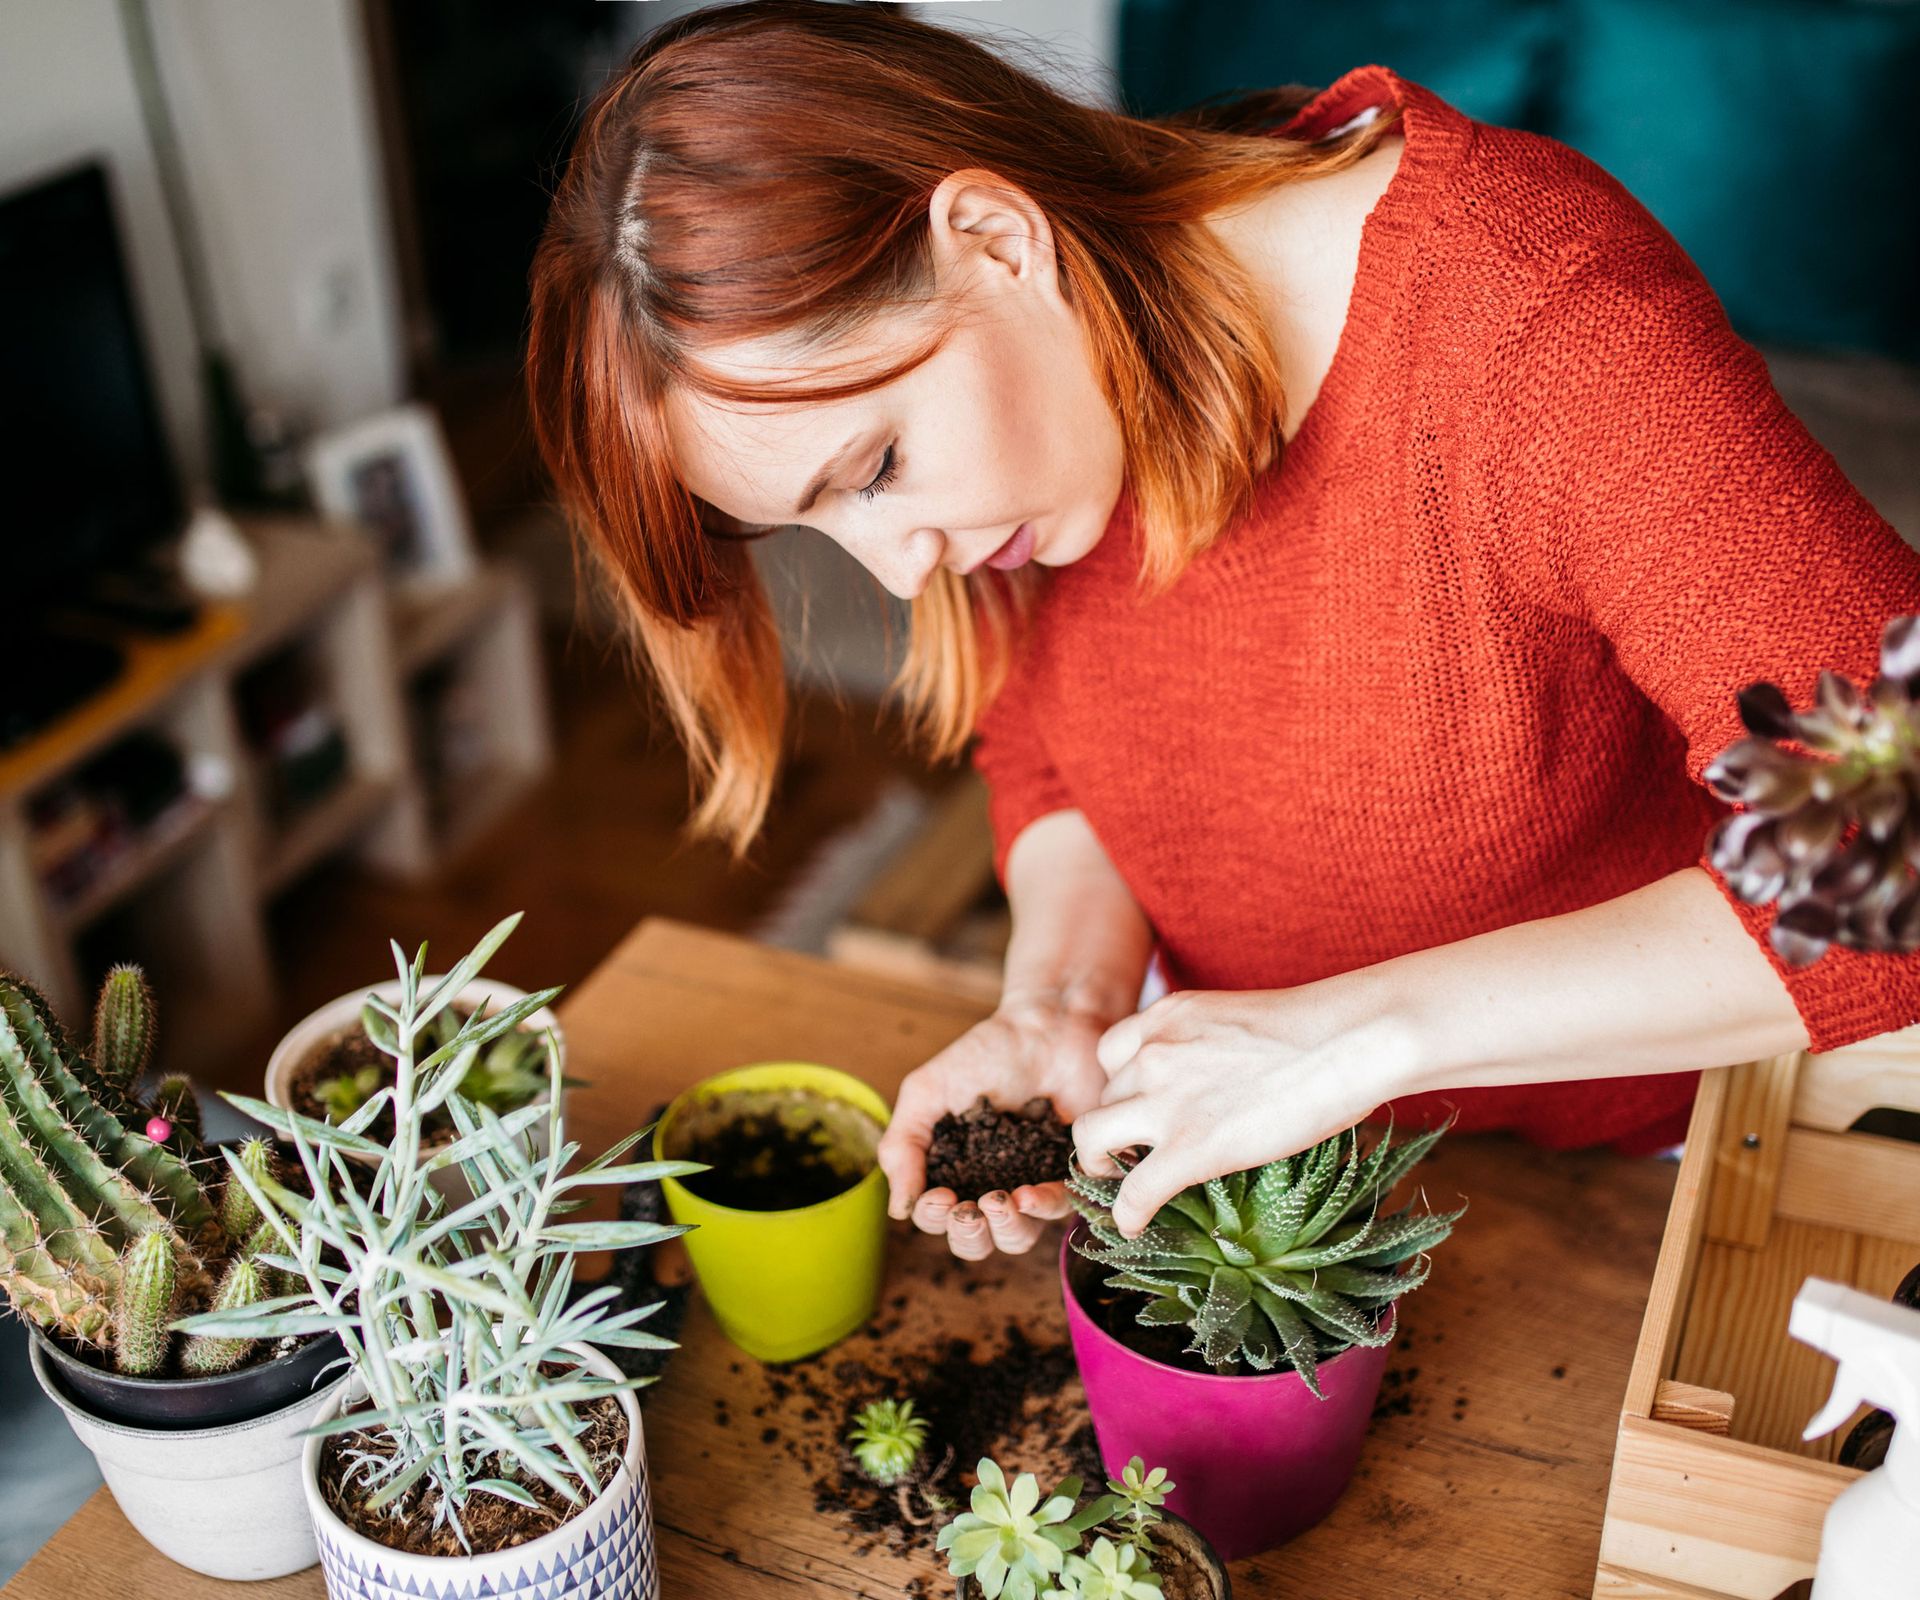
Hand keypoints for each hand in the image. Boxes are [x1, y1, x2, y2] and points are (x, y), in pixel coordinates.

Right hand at [878, 996, 1111, 1259]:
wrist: (1045, 1026)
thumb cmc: (983, 1054)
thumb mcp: (926, 1092)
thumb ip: (902, 1146)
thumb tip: (899, 1211)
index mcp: (952, 1171)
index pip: (936, 1218)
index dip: (933, 1217)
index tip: (937, 1195)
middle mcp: (989, 1184)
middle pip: (976, 1242)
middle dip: (968, 1236)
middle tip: (966, 1210)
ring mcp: (1030, 1182)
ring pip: (1017, 1237)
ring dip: (1004, 1230)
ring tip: (998, 1201)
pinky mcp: (1069, 1173)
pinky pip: (1059, 1208)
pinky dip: (1041, 1208)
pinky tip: (1027, 1194)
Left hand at [1072, 988, 1414, 1238]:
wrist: (1350, 1039)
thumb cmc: (1323, 1030)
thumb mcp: (1241, 1021)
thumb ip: (1210, 1047)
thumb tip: (1225, 1082)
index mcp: (1167, 1017)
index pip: (1111, 1053)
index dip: (1120, 1086)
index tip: (1138, 1108)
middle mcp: (1152, 1052)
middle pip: (1102, 1097)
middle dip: (1112, 1126)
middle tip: (1131, 1150)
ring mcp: (1166, 1100)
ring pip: (1092, 1137)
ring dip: (1100, 1163)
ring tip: (1120, 1182)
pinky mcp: (1190, 1148)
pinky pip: (1134, 1192)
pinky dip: (1126, 1214)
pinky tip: (1135, 1226)